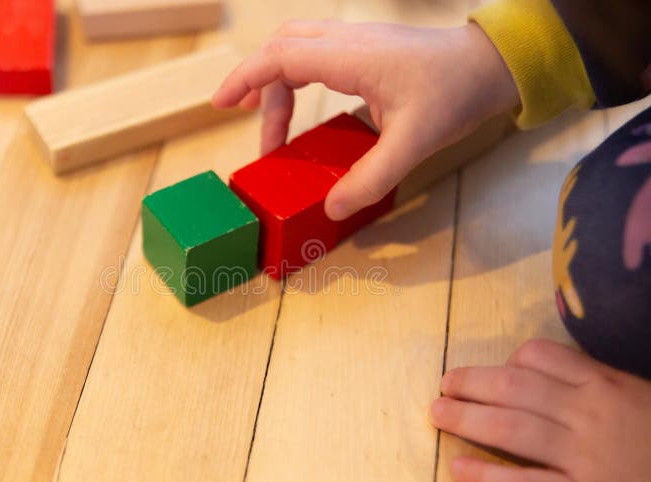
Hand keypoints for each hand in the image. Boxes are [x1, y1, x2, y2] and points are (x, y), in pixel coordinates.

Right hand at [212, 20, 518, 220]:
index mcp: (352, 57)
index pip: (282, 57)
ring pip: (296, 46)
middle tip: (243, 120)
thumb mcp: (414, 143)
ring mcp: (357, 40)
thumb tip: (332, 208)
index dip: (246, 78)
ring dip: (275, 81)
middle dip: (256, 83)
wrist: (491, 64)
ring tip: (268, 123)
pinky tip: (300, 104)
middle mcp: (348, 41)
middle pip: (282, 47)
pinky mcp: (365, 49)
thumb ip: (371, 178)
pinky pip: (315, 52)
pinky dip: (295, 76)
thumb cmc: (456, 94)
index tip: (222, 104)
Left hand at [431, 339, 650, 481]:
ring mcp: (586, 457)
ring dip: (465, 420)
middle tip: (442, 386)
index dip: (504, 363)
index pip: (540, 357)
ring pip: (511, 430)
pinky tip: (459, 468)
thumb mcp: (636, 394)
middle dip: (470, 384)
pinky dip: (488, 477)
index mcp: (604, 383)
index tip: (486, 373)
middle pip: (513, 389)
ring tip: (436, 415)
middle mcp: (590, 413)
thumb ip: (592, 381)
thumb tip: (533, 370)